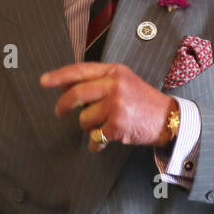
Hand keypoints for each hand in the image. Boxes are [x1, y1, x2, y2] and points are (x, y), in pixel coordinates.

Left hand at [41, 62, 173, 146]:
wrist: (169, 119)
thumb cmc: (144, 102)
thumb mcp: (124, 82)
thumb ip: (99, 82)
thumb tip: (66, 87)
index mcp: (115, 72)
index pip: (81, 70)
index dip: (59, 76)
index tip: (44, 82)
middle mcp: (115, 86)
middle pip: (77, 94)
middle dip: (63, 105)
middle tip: (59, 112)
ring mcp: (116, 105)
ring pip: (83, 118)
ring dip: (89, 126)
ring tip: (104, 125)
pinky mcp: (117, 125)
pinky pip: (94, 137)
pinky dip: (96, 142)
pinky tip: (107, 139)